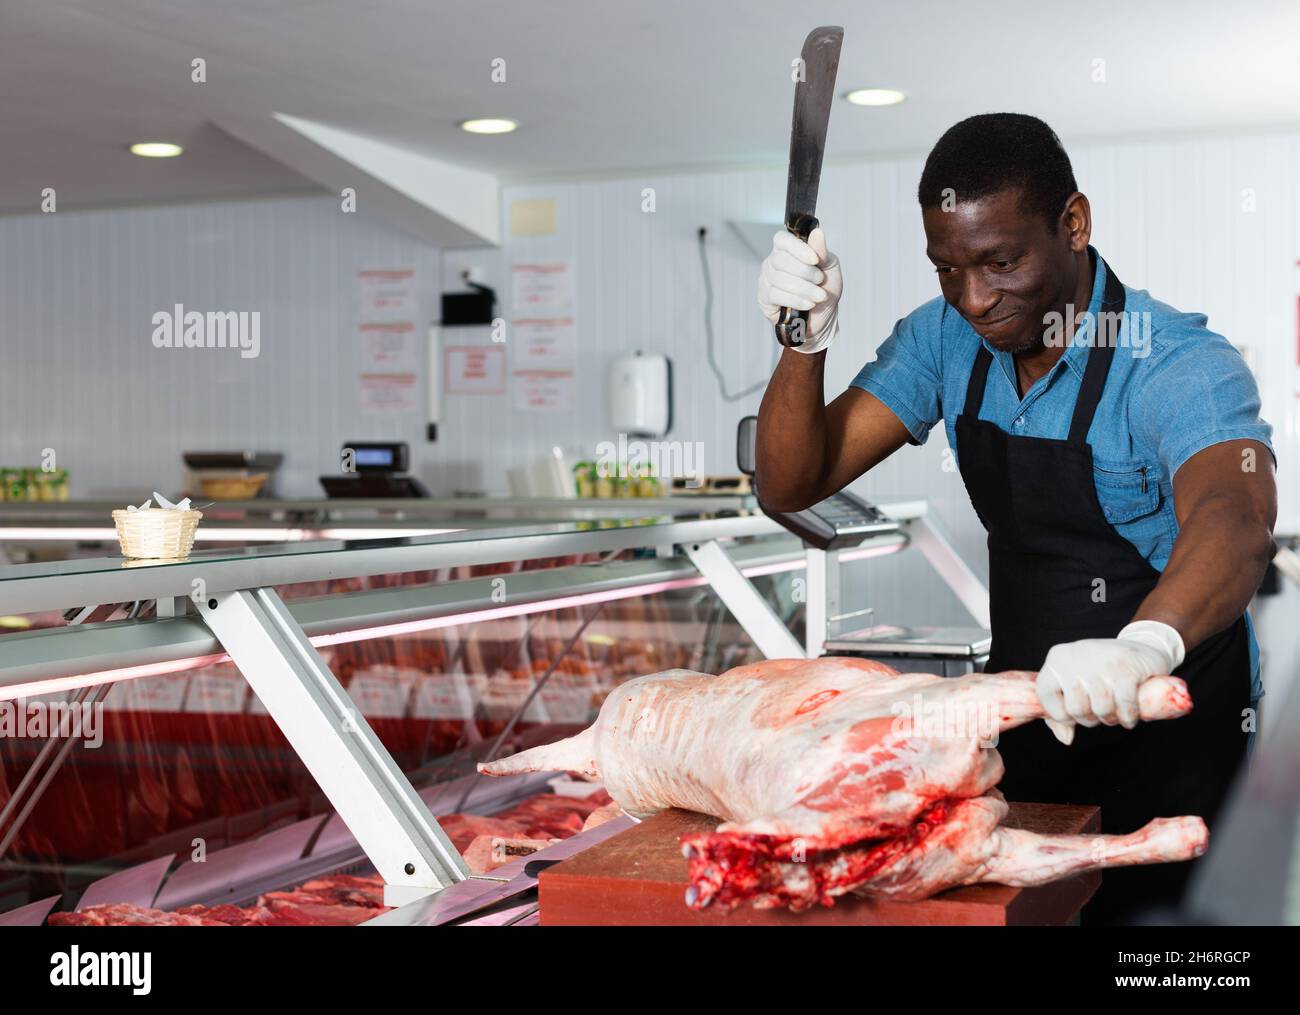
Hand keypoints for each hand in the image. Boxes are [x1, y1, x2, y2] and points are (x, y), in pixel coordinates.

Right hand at [756, 227, 842, 352]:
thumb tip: (817, 232)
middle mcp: (773, 262)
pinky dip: (796, 300)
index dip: (797, 248)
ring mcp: (766, 279)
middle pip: (780, 260)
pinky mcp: (764, 298)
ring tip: (819, 296)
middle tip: (820, 281)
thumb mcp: (830, 267)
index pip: (782, 240)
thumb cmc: (825, 288)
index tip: (814, 259)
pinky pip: (776, 295)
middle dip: (805, 272)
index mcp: (788, 249)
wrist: (823, 317)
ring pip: (779, 279)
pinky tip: (808, 304)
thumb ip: (822, 251)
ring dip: (804, 289)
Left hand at [1036, 621, 1185, 744]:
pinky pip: (1124, 706)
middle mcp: (1075, 657)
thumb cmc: (1102, 672)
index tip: (1077, 714)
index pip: (1045, 696)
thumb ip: (1062, 711)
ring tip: (1115, 712)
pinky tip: (1130, 716)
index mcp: (1057, 658)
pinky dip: (1128, 717)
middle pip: (1076, 708)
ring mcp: (1101, 661)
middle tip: (1101, 712)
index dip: (1062, 714)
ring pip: (1100, 709)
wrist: (1143, 649)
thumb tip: (1066, 739)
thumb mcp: (1076, 684)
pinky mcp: (1127, 668)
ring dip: (1111, 719)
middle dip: (1090, 719)